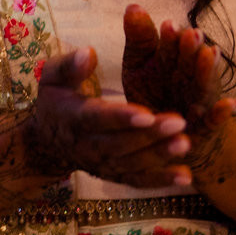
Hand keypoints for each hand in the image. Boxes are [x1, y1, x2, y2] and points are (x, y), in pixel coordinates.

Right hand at [26, 46, 194, 186]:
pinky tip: (186, 177)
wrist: (48, 143)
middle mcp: (89, 146)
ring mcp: (103, 164)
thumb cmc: (56, 101)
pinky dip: (162, 181)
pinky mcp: (115, 175)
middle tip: (180, 122)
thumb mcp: (52, 77)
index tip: (147, 114)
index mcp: (75, 118)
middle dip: (150, 135)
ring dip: (160, 157)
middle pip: (122, 144)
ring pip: (133, 164)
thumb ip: (69, 65)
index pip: (99, 119)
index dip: (121, 118)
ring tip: (187, 144)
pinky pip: (138, 181)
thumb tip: (88, 53)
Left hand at [119, 5, 235, 143]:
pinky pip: (214, 121)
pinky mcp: (204, 128)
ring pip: (204, 86)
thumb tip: (132, 5)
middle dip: (191, 49)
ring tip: (210, 55)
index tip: (167, 25)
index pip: (173, 46)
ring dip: (208, 71)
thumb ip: (139, 39)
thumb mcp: (138, 66)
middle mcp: (190, 78)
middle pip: (190, 62)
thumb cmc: (151, 94)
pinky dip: (223, 112)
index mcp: (173, 60)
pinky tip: (233, 103)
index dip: (170, 37)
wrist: (158, 135)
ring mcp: (198, 102)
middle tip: (192, 34)